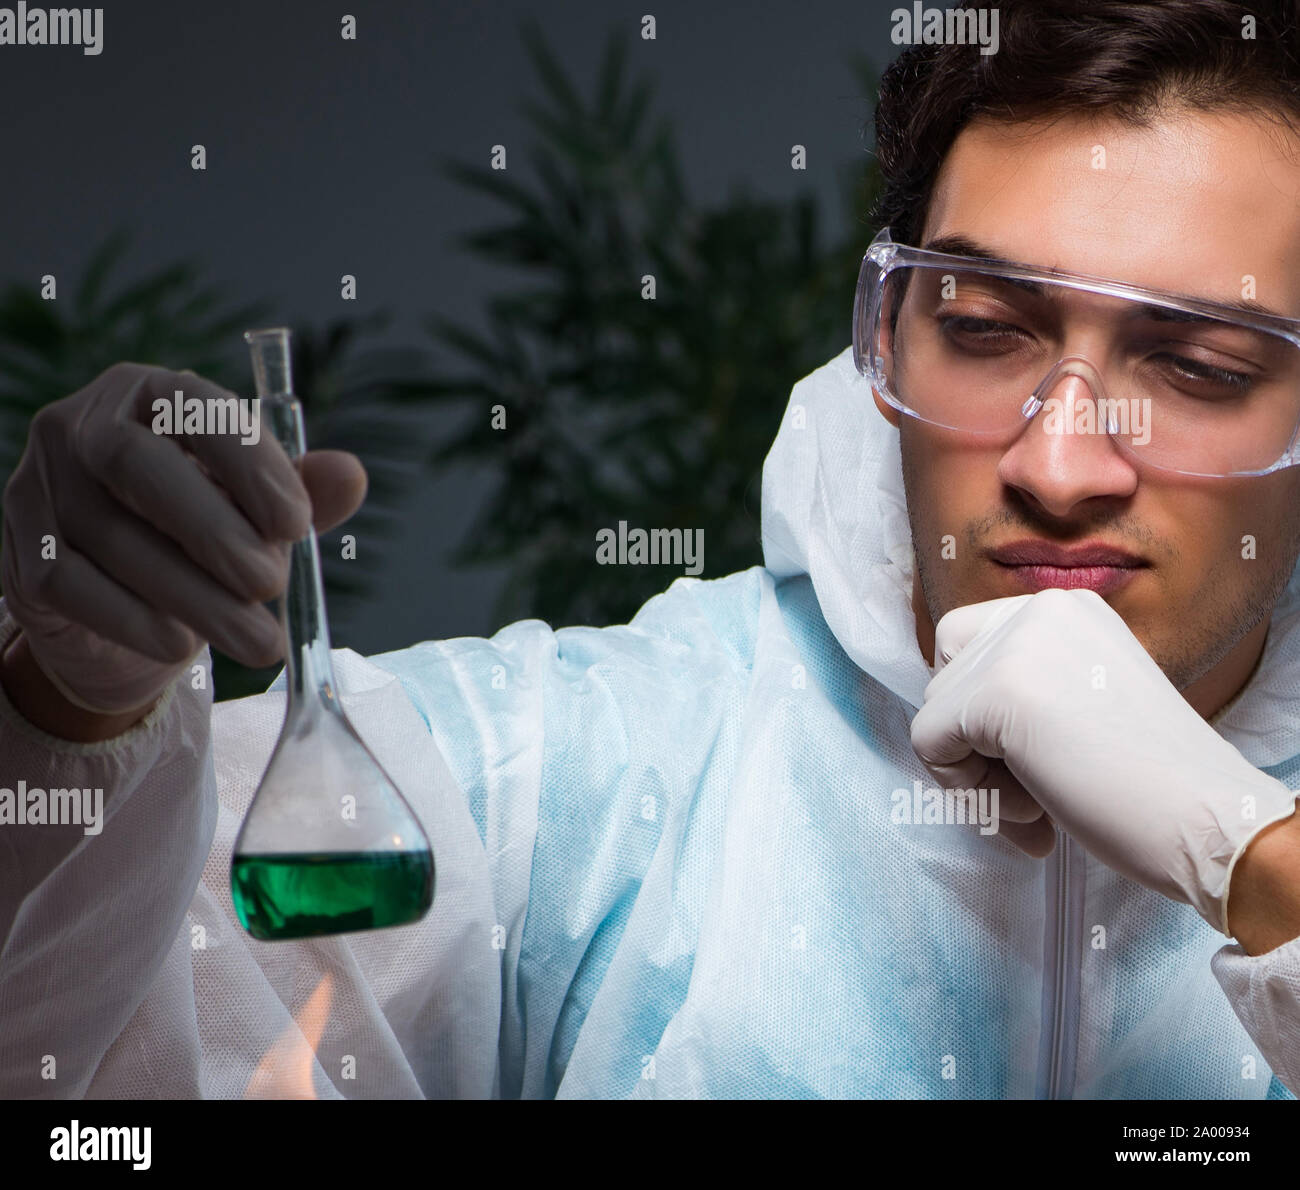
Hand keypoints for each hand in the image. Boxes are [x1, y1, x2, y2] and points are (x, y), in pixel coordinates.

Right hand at [1, 362, 366, 715]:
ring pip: (110, 536)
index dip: (248, 461)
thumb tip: (350, 476)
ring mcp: (38, 483)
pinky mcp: (18, 547)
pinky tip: (181, 646)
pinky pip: (70, 584)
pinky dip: (131, 619)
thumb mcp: (255, 512)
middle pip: (137, 465)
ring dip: (191, 596)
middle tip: (272, 586)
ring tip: (256, 641)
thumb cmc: (200, 538)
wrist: (119, 606)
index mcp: (151, 394)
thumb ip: (299, 494)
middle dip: (213, 531)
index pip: (195, 406)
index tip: (297, 523)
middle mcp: (82, 424)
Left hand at [910, 588, 1296, 933]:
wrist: (1208, 818)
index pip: (964, 645)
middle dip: (976, 750)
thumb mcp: (1080, 699)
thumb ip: (1022, 687)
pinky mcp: (995, 692)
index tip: (1027, 761)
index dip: (976, 711)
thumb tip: (942, 719)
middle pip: (945, 680)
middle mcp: (1038, 610)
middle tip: (1035, 798)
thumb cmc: (1151, 780)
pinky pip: (927, 743)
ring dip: (977, 778)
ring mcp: (1015, 646)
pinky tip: (1034, 810)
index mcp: (1064, 609)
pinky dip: (963, 790)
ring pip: (934, 714)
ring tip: (1043, 809)